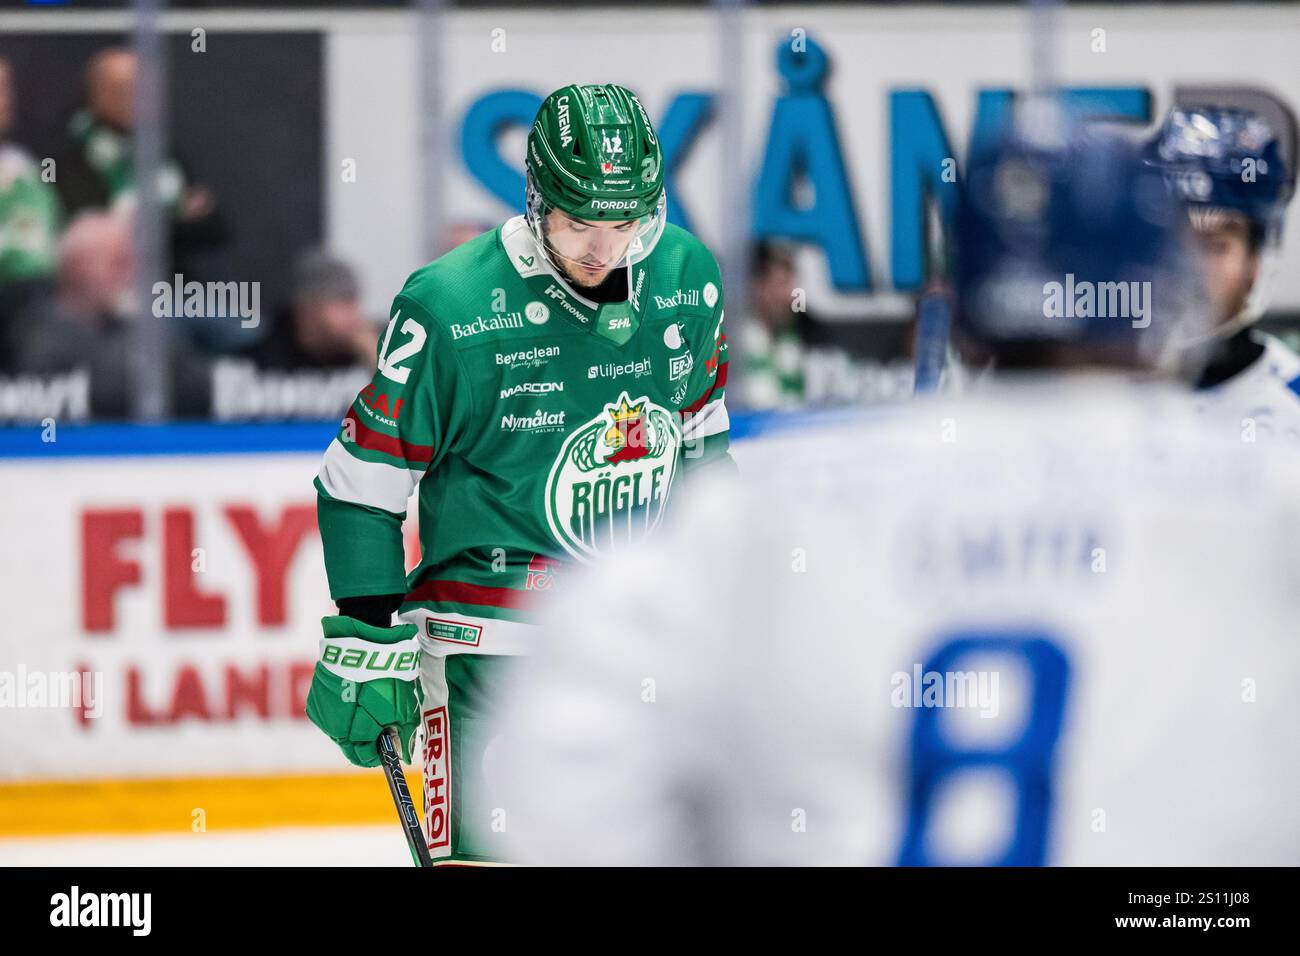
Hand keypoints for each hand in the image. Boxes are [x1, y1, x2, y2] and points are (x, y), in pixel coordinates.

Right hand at [306, 615, 421, 767]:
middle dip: (367, 737)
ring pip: (340, 726)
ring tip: (371, 703)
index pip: (363, 757)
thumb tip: (402, 756)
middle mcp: (330, 725)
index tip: (389, 747)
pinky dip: (345, 706)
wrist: (363, 640)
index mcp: (350, 732)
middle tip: (384, 724)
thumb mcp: (402, 707)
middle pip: (350, 743)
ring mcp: (321, 709)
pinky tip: (357, 692)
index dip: (378, 754)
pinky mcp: (317, 693)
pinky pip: (333, 709)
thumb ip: (401, 734)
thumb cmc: (385, 675)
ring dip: (354, 721)